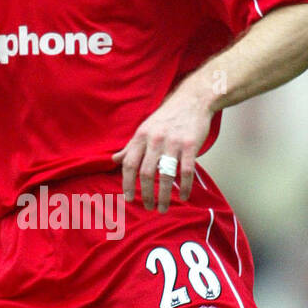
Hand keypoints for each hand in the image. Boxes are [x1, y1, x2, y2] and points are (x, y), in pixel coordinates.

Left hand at [112, 70, 215, 211]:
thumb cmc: (167, 116)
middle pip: (146, 173)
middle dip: (145, 194)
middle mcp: (155, 139)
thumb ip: (130, 146)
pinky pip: (186, 171)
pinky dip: (185, 187)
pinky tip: (183, 196)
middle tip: (147, 207)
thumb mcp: (145, 128)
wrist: (193, 99)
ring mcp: (173, 142)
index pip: (129, 164)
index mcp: (141, 136)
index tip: (128, 198)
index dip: (127, 183)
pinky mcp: (191, 144)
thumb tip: (114, 160)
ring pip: (165, 175)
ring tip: (163, 207)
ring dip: (164, 196)